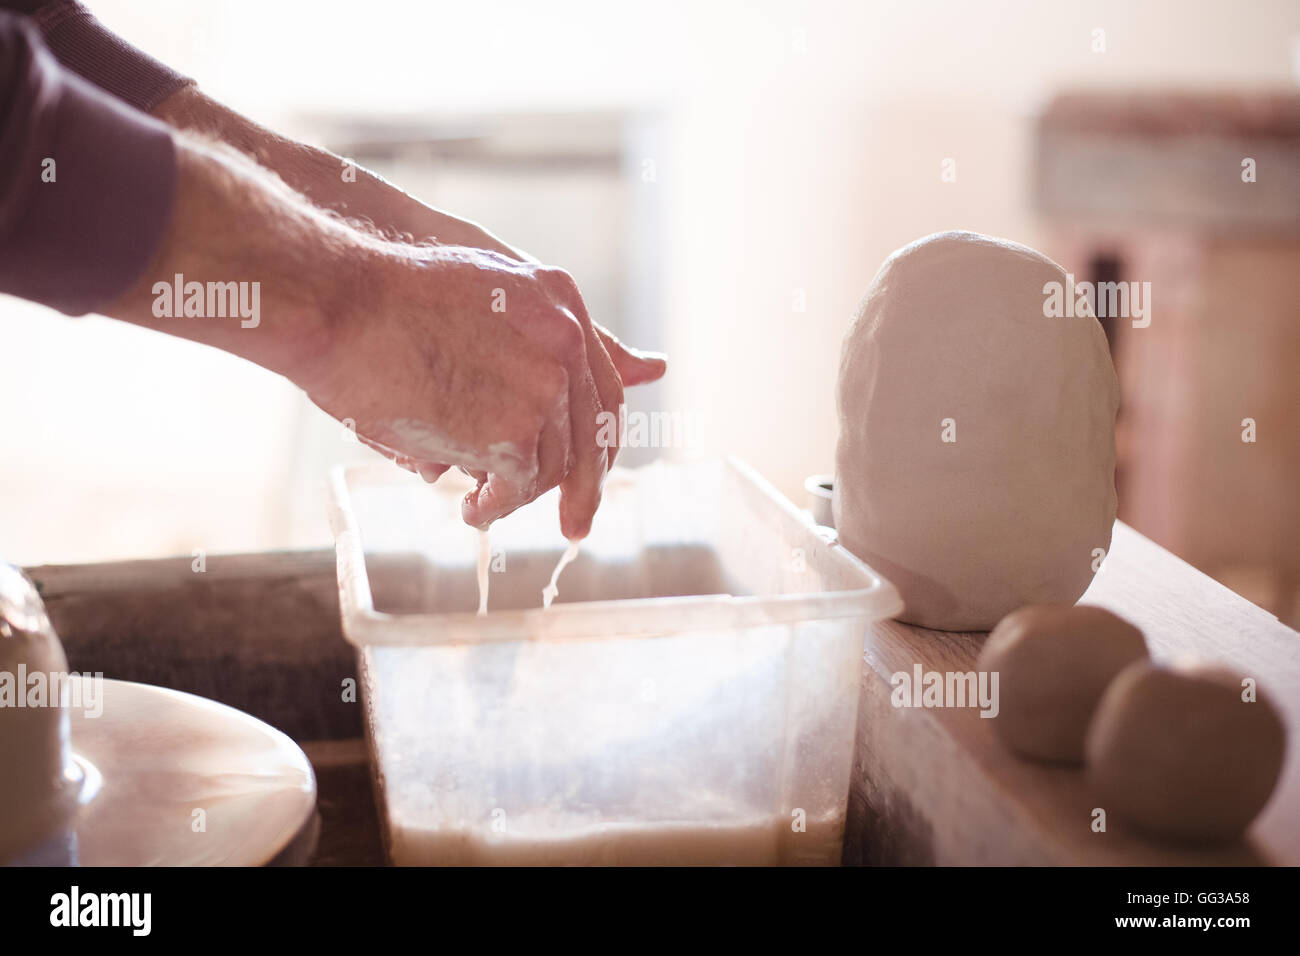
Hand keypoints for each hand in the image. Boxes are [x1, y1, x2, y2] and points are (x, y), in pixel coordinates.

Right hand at [302, 244, 665, 538]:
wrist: (338, 302)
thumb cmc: (384, 297)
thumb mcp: (477, 293)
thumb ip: (527, 335)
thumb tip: (578, 386)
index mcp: (560, 299)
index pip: (600, 384)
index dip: (596, 435)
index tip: (592, 471)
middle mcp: (566, 341)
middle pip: (592, 433)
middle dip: (585, 487)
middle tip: (574, 525)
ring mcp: (544, 388)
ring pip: (553, 466)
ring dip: (518, 495)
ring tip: (483, 506)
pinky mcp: (513, 433)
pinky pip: (517, 488)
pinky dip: (494, 508)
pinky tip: (471, 511)